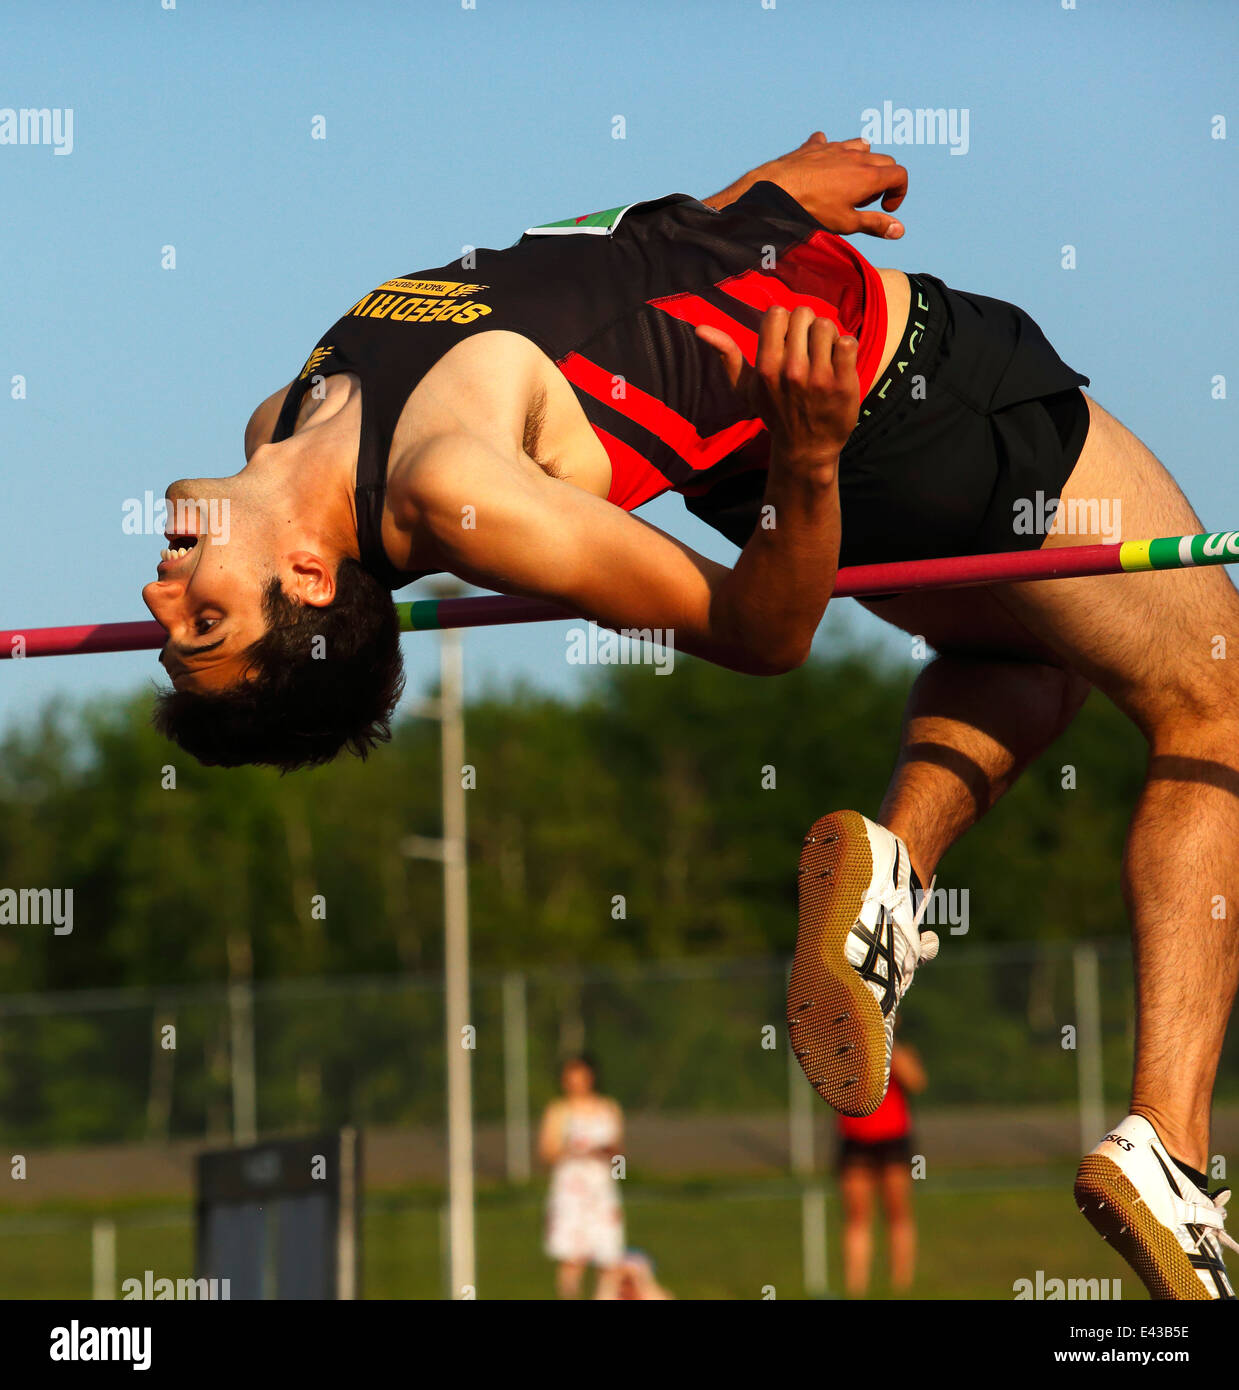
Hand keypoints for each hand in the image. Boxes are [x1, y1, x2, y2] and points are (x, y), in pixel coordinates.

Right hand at [697, 305, 859, 464]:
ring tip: (824, 356)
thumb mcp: (745, 389)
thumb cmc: (775, 412)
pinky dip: (846, 349)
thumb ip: (727, 356)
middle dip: (807, 327)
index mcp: (765, 367)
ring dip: (828, 336)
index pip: (777, 313)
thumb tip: (700, 328)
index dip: (784, 322)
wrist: (807, 449)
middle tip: (807, 349)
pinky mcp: (843, 383)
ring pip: (826, 325)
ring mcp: (818, 377)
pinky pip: (848, 342)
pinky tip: (839, 364)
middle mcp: (790, 370)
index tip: (788, 342)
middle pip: (804, 314)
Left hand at [755, 131, 907, 238]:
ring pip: (861, 146)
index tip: (885, 208)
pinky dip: (832, 152)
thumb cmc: (813, 210)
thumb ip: (874, 224)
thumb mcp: (846, 223)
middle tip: (864, 201)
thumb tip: (899, 230)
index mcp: (869, 176)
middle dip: (882, 180)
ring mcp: (836, 148)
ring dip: (862, 161)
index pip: (900, 175)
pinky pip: (829, 142)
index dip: (899, 192)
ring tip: (848, 182)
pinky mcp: (816, 146)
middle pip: (884, 160)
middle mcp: (856, 157)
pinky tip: (823, 164)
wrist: (778, 190)